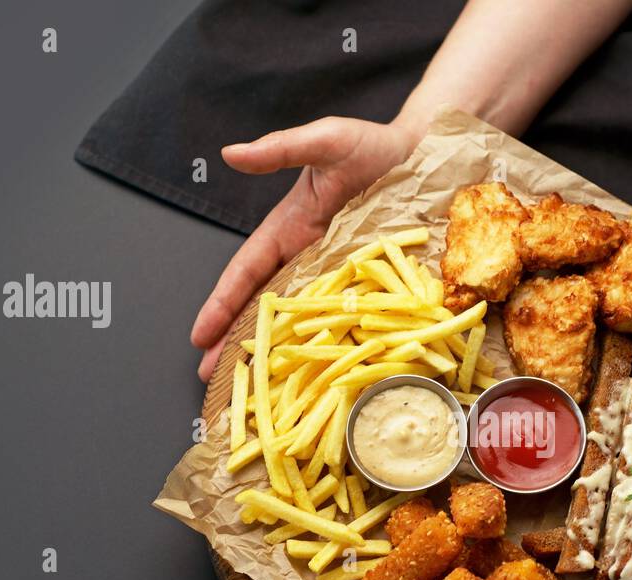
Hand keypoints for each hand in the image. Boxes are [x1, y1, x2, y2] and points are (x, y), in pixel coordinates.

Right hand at [190, 117, 418, 379]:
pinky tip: (322, 376)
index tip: (200, 336)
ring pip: (302, 321)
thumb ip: (282, 148)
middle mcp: (312, 258)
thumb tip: (233, 154)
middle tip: (213, 377)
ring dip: (279, 353)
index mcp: (292, 229)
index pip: (248, 274)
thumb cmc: (377, 147)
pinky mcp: (374, 285)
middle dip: (237, 341)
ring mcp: (343, 276)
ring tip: (256, 387)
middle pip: (266, 307)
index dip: (223, 305)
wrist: (430, 155)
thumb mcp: (327, 140)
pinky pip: (349, 321)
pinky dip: (331, 347)